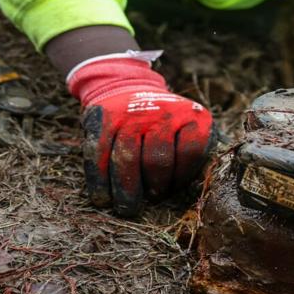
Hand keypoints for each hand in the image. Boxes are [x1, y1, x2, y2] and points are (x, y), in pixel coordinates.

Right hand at [69, 57, 212, 215]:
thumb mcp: (191, 128)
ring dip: (127, 189)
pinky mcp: (101, 119)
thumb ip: (195, 154)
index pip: (190, 152)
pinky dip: (99, 180)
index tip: (174, 190)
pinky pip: (98, 155)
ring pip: (126, 159)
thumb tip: (190, 194)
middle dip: (154, 187)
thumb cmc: (165, 124)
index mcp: (191, 116)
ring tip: (128, 207)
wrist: (127, 86)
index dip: (182, 177)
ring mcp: (130, 114)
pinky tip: (101, 198)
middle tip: (152, 200)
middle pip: (157, 159)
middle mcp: (161, 111)